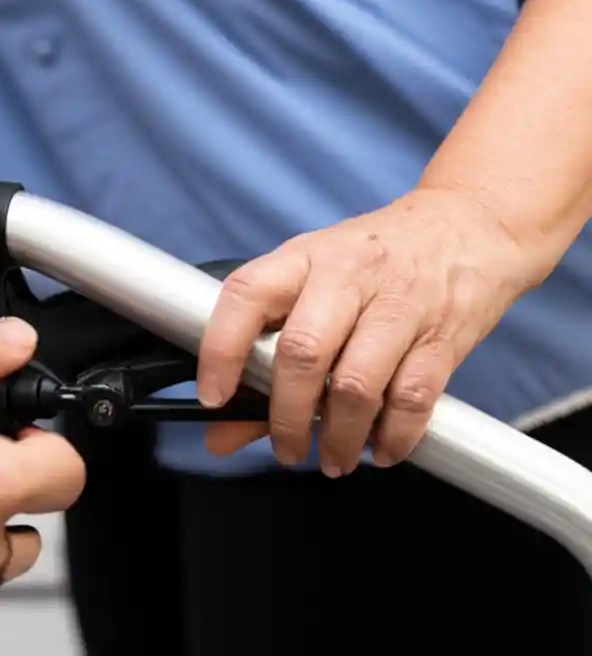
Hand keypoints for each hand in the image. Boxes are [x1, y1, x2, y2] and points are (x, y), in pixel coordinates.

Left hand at [196, 187, 544, 475]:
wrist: (470, 223)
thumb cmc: (377, 259)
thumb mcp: (314, 284)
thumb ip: (263, 355)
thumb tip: (219, 433)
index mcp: (305, 257)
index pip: (246, 295)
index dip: (221, 349)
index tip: (213, 397)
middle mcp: (349, 275)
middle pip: (303, 351)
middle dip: (286, 415)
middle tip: (285, 449)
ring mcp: (401, 303)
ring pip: (357, 383)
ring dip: (339, 436)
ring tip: (331, 459)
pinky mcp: (444, 335)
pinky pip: (412, 398)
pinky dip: (392, 436)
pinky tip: (379, 449)